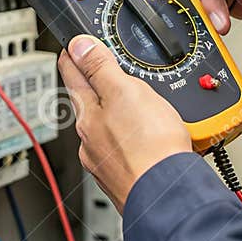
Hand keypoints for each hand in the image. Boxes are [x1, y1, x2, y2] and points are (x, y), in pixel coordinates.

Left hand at [57, 35, 192, 211]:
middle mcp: (91, 139)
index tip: (72, 45)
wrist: (169, 196)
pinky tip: (149, 139)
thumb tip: (78, 45)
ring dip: (118, 114)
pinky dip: (134, 139)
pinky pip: (128, 149)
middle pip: (90, 102)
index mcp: (88, 114)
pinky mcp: (128, 175)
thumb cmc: (149, 148)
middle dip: (98, 85)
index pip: (73, 75)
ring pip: (109, 128)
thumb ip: (101, 68)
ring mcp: (108, 160)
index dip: (74, 54)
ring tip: (135, 105)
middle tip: (105, 68)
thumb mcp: (126, 92)